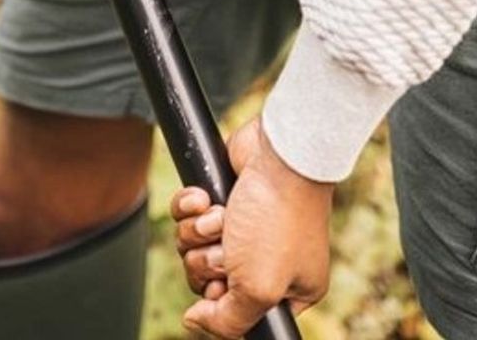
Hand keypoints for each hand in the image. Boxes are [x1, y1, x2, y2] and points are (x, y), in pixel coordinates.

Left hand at [170, 117, 332, 337]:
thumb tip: (194, 320)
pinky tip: (204, 197)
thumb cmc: (278, 220)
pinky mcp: (224, 196)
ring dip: (200, 232)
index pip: (239, 316)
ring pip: (194, 248)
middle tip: (229, 247)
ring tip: (221, 216)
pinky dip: (189, 207)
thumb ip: (227, 322)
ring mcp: (245, 225)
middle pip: (208, 281)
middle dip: (209, 262)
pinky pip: (188, 215)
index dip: (221, 304)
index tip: (224, 286)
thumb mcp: (257, 290)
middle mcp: (267, 258)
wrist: (278, 155)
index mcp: (288, 289)